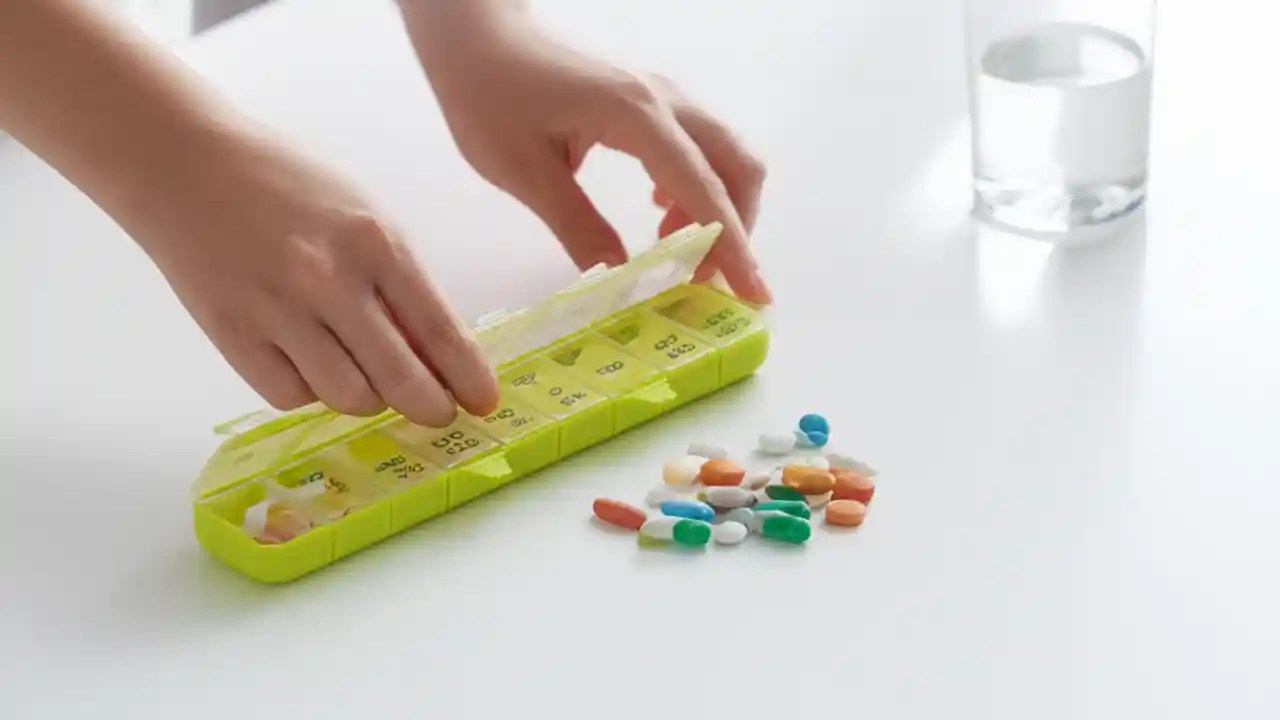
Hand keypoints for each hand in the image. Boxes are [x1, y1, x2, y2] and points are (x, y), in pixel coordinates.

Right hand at [1, 0, 497, 425]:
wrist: (184, 164)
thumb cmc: (286, 183)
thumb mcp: (363, 213)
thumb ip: (400, 280)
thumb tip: (438, 353)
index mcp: (376, 242)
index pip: (439, 329)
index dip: (468, 376)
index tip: (484, 401)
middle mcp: (330, 281)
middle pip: (399, 379)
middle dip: (430, 407)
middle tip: (437, 413)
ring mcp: (279, 312)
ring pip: (347, 397)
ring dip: (367, 398)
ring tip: (365, 375)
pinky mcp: (233, 336)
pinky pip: (290, 396)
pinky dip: (309, 390)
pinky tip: (308, 361)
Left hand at [401, 0, 771, 304]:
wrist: (476, 36)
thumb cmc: (488, 94)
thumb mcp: (522, 172)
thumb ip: (577, 227)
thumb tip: (622, 280)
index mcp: (635, 116)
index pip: (703, 189)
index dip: (733, 247)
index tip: (755, 294)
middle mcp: (664, 102)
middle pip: (738, 167)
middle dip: (735, 230)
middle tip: (699, 278)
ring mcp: (662, 97)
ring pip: (725, 156)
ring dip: (716, 211)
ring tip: (670, 251)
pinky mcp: (651, 103)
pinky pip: (700, 149)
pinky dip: (697, 190)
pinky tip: (658, 215)